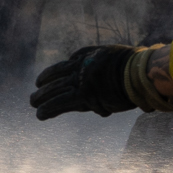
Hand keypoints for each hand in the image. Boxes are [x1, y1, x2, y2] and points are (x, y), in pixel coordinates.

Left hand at [31, 45, 147, 119]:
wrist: (139, 72)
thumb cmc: (137, 68)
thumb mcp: (119, 58)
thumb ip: (107, 64)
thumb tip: (105, 69)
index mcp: (89, 57)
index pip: (67, 64)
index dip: (54, 72)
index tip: (44, 77)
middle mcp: (82, 67)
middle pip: (58, 76)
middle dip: (45, 85)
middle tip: (35, 90)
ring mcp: (82, 81)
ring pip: (56, 89)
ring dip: (42, 97)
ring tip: (33, 103)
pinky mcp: (84, 96)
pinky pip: (61, 103)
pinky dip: (50, 109)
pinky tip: (40, 115)